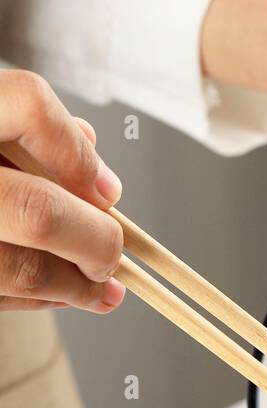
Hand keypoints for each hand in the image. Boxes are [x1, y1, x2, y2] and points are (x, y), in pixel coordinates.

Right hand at [0, 70, 124, 311]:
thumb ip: (22, 126)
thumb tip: (91, 154)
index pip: (28, 106)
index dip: (78, 150)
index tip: (107, 188)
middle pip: (38, 209)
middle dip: (94, 241)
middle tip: (112, 254)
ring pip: (23, 268)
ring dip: (76, 287)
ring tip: (103, 289)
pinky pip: (0, 295)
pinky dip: (39, 299)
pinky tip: (59, 293)